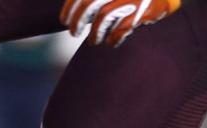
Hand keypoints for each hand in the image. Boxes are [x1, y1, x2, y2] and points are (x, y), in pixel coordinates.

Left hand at [60, 0, 181, 46]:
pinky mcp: (142, 12)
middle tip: (73, 32)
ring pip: (104, 17)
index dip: (70, 7)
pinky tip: (111, 43)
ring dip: (95, 32)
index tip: (63, 20)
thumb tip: (79, 12)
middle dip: (78, 20)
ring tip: (92, 42)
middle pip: (90, 3)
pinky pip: (122, 28)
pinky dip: (114, 38)